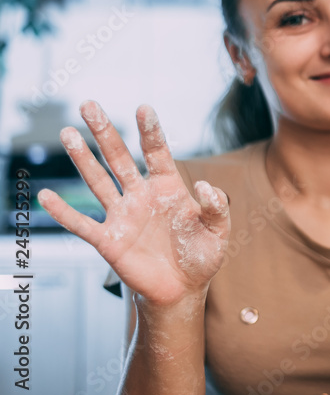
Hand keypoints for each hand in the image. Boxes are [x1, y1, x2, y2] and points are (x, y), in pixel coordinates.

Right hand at [38, 101, 229, 306]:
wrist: (182, 290)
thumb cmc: (201, 256)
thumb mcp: (218, 231)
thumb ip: (216, 207)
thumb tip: (203, 185)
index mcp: (169, 188)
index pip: (157, 152)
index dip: (150, 131)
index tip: (143, 107)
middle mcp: (141, 195)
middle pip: (119, 157)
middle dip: (104, 132)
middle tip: (88, 104)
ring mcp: (123, 216)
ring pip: (98, 181)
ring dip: (82, 159)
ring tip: (67, 132)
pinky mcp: (109, 241)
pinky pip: (82, 224)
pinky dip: (64, 212)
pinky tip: (46, 196)